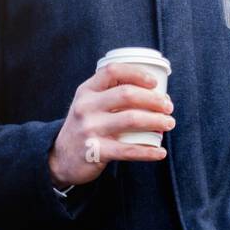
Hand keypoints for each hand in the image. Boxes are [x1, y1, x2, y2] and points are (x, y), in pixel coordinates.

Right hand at [47, 63, 174, 188]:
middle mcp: (86, 107)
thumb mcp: (88, 104)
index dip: (137, 73)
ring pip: (131, 119)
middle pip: (127, 94)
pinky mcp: (95, 151)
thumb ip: (110, 93)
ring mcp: (90, 129)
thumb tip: (153, 90)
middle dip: (154, 99)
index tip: (154, 83)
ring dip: (156, 121)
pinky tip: (160, 151)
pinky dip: (149, 151)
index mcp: (86, 90)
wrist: (60, 158)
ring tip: (168, 123)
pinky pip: (128, 150)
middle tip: (168, 106)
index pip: (112, 71)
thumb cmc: (85, 126)